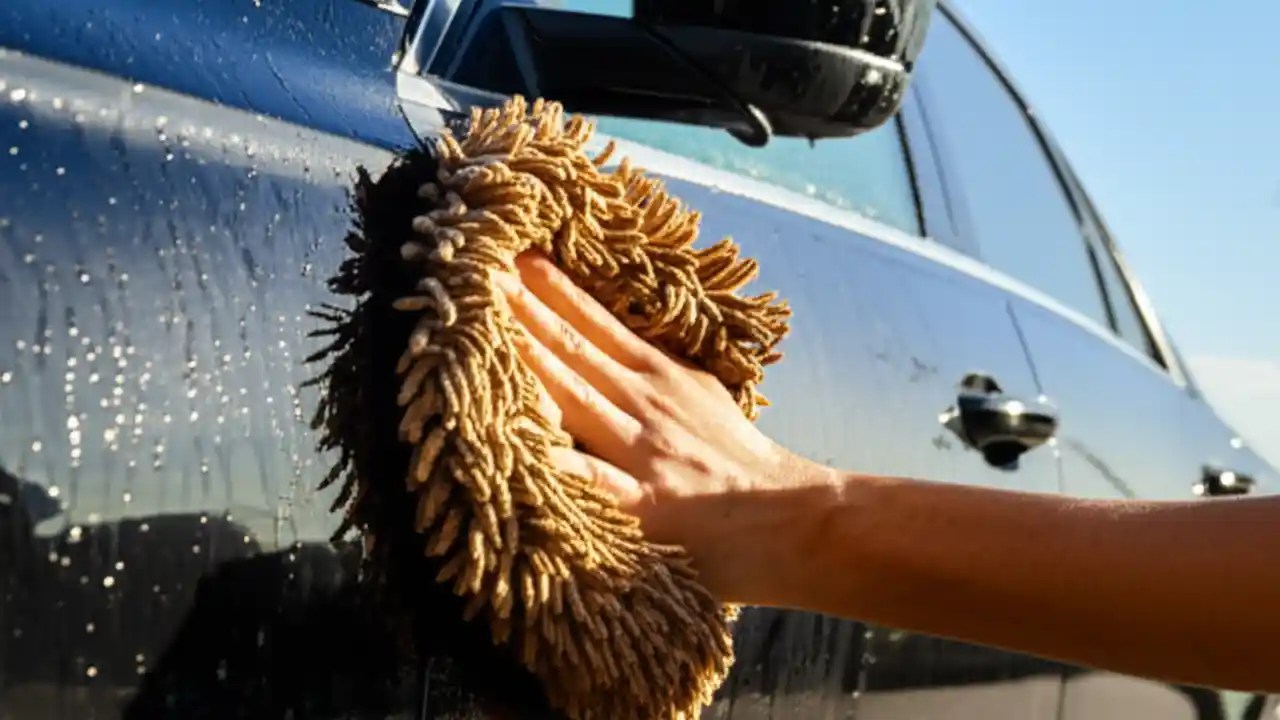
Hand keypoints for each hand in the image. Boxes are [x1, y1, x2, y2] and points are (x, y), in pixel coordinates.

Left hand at [495, 253, 827, 602]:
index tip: (518, 256)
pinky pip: (593, 480)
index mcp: (660, 376)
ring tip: (491, 334)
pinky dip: (560, 462)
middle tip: (482, 276)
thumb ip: (658, 371)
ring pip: (577, 398)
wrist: (791, 515)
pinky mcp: (646, 503)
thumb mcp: (703, 394)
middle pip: (576, 350)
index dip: (557, 290)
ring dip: (533, 363)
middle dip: (529, 313)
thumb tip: (616, 344)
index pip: (599, 323)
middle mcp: (647, 403)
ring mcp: (644, 450)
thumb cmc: (739, 458)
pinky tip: (525, 447)